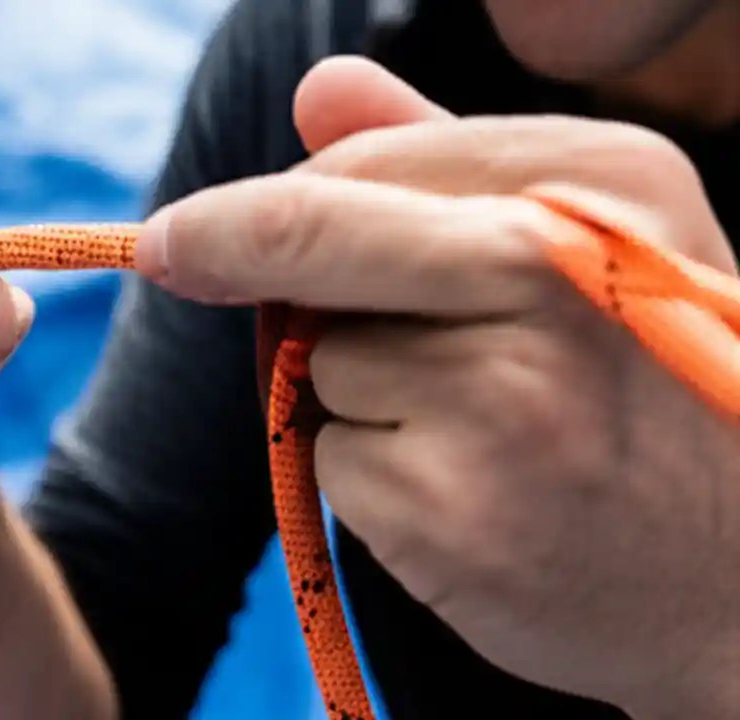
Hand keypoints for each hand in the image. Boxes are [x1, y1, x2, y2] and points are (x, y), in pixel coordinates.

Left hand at [135, 57, 739, 716]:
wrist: (736, 583)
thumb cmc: (647, 395)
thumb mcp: (584, 248)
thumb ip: (442, 161)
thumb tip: (317, 87)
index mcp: (597, 183)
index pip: (369, 163)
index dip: (260, 199)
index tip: (186, 226)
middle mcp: (551, 274)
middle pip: (309, 234)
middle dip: (219, 243)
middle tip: (162, 251)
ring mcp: (501, 394)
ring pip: (322, 361)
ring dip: (357, 393)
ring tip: (481, 433)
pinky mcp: (450, 507)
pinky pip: (334, 459)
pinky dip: (371, 477)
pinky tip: (470, 500)